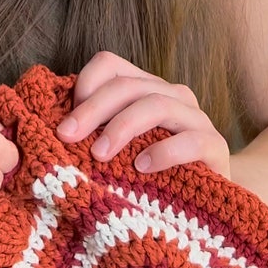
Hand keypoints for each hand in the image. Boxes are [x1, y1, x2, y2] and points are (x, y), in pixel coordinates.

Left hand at [55, 51, 230, 177]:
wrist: (204, 204)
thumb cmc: (148, 175)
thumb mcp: (116, 150)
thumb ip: (90, 134)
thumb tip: (51, 131)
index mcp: (143, 87)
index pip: (109, 64)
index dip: (84, 85)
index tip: (65, 123)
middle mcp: (170, 94)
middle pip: (127, 85)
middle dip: (92, 110)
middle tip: (67, 137)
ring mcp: (195, 118)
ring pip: (156, 104)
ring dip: (122, 127)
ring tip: (100, 155)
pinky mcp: (215, 146)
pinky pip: (191, 140)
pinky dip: (163, 151)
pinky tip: (142, 167)